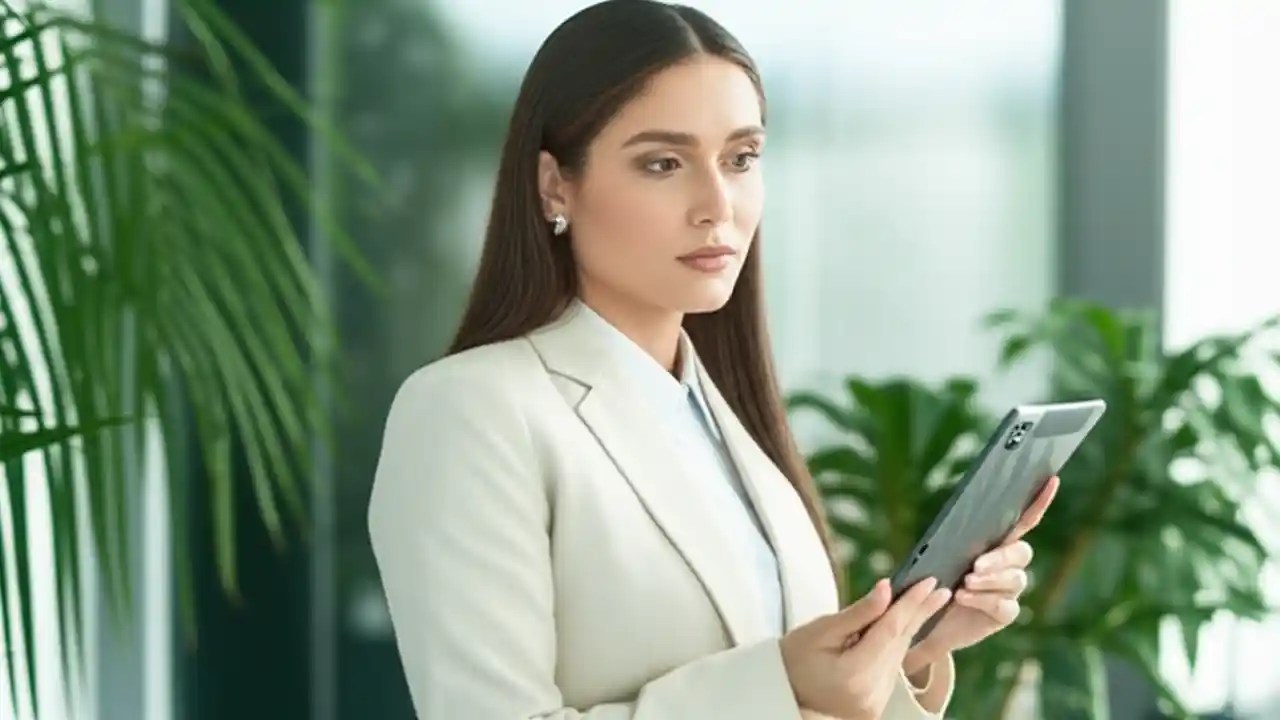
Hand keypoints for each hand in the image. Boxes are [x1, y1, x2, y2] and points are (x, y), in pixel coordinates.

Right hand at [780, 577, 950, 719]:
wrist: (783, 688)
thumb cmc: (796, 656)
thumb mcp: (822, 628)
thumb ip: (859, 612)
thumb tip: (887, 589)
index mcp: (854, 674)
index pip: (891, 631)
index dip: (911, 604)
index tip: (929, 582)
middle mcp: (871, 693)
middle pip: (900, 643)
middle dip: (919, 612)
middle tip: (940, 588)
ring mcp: (876, 702)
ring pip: (899, 654)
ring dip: (913, 626)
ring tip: (928, 601)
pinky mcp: (877, 704)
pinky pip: (892, 666)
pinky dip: (898, 643)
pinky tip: (907, 624)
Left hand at [905, 475, 1059, 671]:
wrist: (926, 618)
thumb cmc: (934, 579)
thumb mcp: (938, 554)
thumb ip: (953, 539)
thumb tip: (959, 518)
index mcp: (997, 542)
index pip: (1024, 519)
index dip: (1040, 500)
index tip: (1051, 479)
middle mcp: (1010, 564)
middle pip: (1021, 552)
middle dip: (1001, 557)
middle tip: (977, 564)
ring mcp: (1009, 590)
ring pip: (1014, 579)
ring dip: (990, 579)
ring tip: (967, 580)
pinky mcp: (1004, 613)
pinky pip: (1003, 605)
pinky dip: (982, 600)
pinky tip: (962, 596)